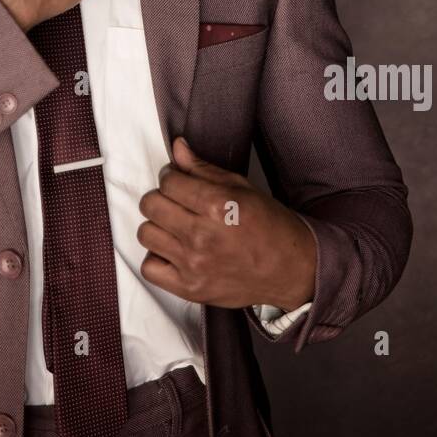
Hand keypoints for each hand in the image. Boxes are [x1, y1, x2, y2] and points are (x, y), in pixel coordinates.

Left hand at [137, 137, 316, 310]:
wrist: (291, 269)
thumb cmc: (269, 225)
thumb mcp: (241, 188)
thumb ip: (204, 169)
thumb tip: (177, 147)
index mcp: (217, 206)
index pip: (168, 182)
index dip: (171, 177)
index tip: (180, 181)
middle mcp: (202, 236)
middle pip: (151, 205)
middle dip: (161, 197)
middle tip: (177, 202)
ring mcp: (194, 265)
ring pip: (146, 234)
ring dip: (158, 226)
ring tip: (176, 227)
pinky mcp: (190, 289)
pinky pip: (150, 269)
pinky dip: (157, 259)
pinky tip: (174, 251)